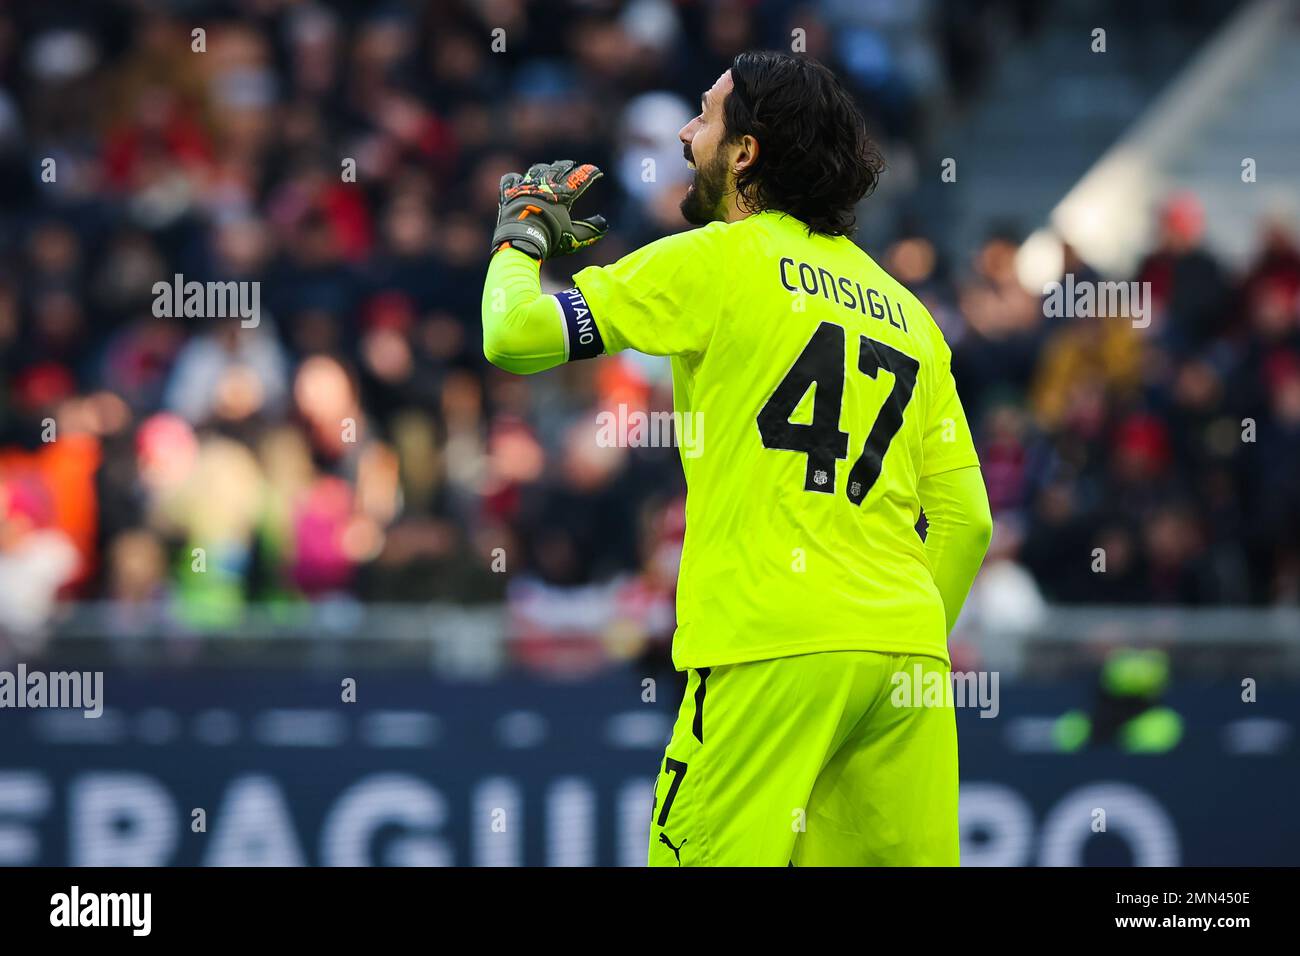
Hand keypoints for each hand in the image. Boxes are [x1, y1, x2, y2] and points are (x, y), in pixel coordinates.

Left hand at [491, 160, 607, 260]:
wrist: (522, 239)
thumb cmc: (550, 238)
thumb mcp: (574, 237)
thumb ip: (590, 230)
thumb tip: (604, 224)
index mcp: (563, 195)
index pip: (580, 179)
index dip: (590, 173)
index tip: (597, 171)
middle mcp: (545, 186)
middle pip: (559, 168)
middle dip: (567, 165)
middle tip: (571, 164)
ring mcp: (526, 187)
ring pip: (536, 170)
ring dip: (544, 169)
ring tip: (547, 169)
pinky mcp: (510, 193)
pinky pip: (510, 179)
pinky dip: (515, 178)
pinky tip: (517, 179)